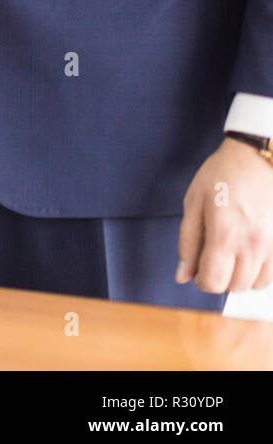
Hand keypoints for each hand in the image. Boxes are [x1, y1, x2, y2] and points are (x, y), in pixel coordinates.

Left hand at [176, 137, 272, 292]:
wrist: (258, 156)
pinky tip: (250, 252)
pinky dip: (260, 270)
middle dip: (221, 278)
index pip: (214, 282)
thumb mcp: (193, 204)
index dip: (202, 280)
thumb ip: (188, 243)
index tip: (199, 268)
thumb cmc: (221, 175)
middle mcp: (252, 245)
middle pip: (236, 287)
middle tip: (214, 257)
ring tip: (233, 254)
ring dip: (242, 276)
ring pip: (257, 284)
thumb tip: (183, 275)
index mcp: (224, 235)